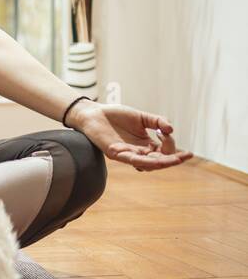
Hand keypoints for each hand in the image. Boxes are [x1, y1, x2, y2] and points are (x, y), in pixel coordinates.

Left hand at [68, 102, 193, 170]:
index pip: (164, 151)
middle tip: (186, 156)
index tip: (166, 130)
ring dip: (162, 163)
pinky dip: (144, 161)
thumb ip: (157, 121)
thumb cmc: (116, 116)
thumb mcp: (141, 117)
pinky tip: (155, 159)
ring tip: (175, 160)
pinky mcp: (116, 154)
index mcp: (145, 145)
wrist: (94, 113)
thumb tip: (171, 129)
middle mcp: (138, 153)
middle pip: (159, 161)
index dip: (170, 144)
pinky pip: (132, 160)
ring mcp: (127, 155)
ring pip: (148, 164)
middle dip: (173, 160)